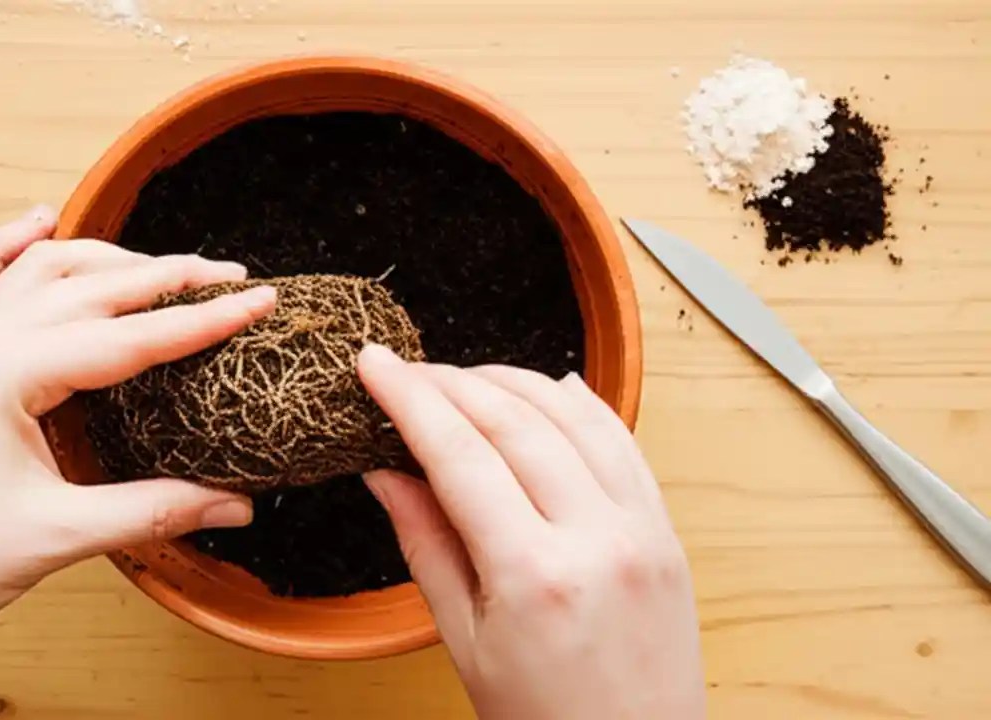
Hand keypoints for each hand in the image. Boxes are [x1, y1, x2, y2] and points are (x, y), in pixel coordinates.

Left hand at [0, 207, 275, 718]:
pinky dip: (9, 243)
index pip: (132, 336)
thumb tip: (234, 505)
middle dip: (170, 278)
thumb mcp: (56, 538)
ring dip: (108, 258)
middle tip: (233, 280)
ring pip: (43, 269)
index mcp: (8, 373)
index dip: (204, 321)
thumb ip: (153, 510)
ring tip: (167, 265)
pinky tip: (38, 220)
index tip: (260, 302)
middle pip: (94, 286)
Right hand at [358, 347, 705, 719]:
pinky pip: (622, 442)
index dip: (409, 399)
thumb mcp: (465, 643)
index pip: (459, 454)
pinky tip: (549, 387)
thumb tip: (388, 472)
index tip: (376, 365)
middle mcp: (598, 539)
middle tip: (408, 370)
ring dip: (513, 381)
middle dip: (452, 382)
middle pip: (514, 421)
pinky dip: (581, 403)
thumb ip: (426, 545)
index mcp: (536, 576)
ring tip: (465, 377)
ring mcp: (642, 530)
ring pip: (574, 415)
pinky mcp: (666, 531)